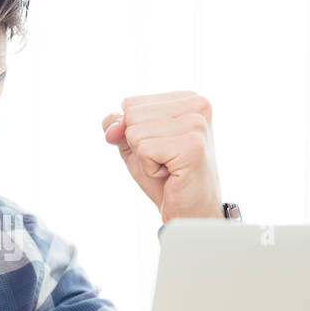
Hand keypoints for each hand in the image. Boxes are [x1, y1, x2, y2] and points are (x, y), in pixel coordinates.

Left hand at [101, 90, 222, 222]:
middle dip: (139, 145)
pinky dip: (150, 169)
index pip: (130, 104)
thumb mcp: (135, 146)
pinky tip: (172, 174)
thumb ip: (118, 127)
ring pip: (135, 132)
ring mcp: (196, 124)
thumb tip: (112, 127)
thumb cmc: (165, 178)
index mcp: (188, 98)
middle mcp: (197, 105)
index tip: (162, 148)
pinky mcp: (192, 146)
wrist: (188, 212)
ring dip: (145, 158)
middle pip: (131, 115)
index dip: (135, 133)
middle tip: (165, 161)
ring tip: (169, 167)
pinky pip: (143, 150)